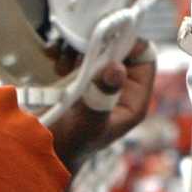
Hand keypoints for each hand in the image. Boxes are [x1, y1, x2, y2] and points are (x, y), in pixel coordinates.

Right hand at [46, 42, 157, 172]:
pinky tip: (55, 63)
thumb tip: (116, 68)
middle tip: (77, 50)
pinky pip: (79, 53)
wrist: (46, 154)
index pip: (146, 57)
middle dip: (99, 43)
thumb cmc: (72, 145)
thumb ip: (101, 96)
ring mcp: (101, 80)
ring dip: (79, 47)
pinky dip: (66, 52)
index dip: (129, 43)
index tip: (105, 38)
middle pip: (120, 47)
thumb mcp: (88, 122)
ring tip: (63, 63)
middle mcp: (121, 86)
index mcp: (134, 99)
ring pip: (98, 46)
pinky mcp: (82, 77)